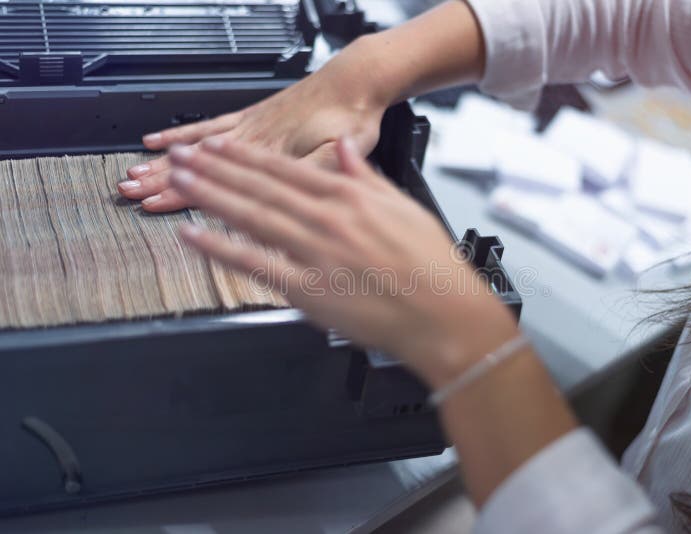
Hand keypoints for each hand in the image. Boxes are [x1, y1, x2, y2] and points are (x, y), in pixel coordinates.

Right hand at [118, 37, 387, 212]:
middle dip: (163, 179)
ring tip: (134, 171)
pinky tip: (161, 138)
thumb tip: (290, 196)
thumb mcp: (343, 152)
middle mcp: (256, 139)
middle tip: (129, 192)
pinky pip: (210, 124)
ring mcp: (251, 126)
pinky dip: (183, 131)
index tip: (154, 205)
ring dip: (166, 159)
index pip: (221, 180)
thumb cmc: (353, 118)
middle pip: (202, 163)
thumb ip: (315, 173)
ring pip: (199, 145)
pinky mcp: (253, 116)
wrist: (356, 81)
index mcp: (276, 155)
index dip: (186, 194)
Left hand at [168, 137, 518, 386]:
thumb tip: (345, 150)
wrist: (444, 315)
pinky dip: (222, 249)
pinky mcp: (308, 289)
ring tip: (180, 182)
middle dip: (215, 169)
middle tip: (183, 156)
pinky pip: (256, 265)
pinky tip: (195, 236)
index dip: (246, 156)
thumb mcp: (404, 207)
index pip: (286, 168)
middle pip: (259, 187)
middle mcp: (327, 219)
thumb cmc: (432, 267)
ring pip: (251, 217)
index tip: (219, 145)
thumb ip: (367, 176)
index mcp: (349, 197)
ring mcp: (315, 253)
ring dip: (210, 196)